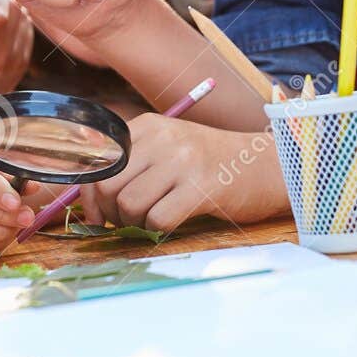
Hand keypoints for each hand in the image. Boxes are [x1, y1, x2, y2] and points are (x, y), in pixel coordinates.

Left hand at [79, 118, 286, 232]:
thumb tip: (89, 201)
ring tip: (151, 222)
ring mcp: (183, 161)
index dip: (89, 193)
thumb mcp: (170, 148)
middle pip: (108, 184)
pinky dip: (157, 230)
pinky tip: (171, 224)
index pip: (98, 160)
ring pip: (129, 204)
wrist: (267, 166)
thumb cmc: (212, 164)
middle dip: (109, 213)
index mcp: (149, 126)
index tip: (95, 214)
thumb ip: (133, 166)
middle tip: (124, 223)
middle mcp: (163, 138)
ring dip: (133, 224)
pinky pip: (157, 219)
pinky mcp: (201, 188)